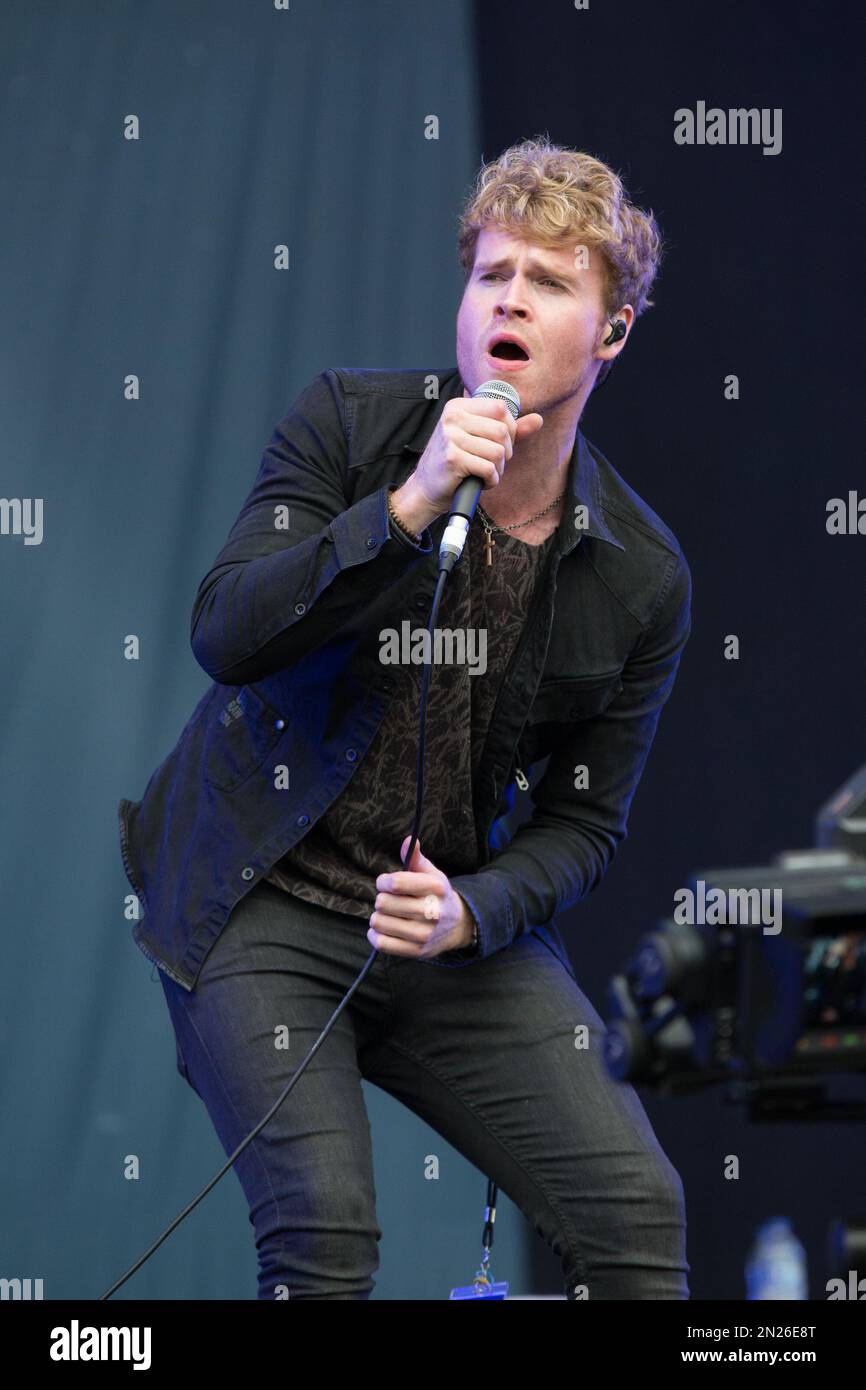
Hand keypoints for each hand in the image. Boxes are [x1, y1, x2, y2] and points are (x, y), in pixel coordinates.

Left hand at [368, 836, 475, 958]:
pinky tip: (383, 929)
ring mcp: (424, 934)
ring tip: (388, 915)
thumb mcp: (432, 874)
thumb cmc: (437, 896)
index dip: (384, 881)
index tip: (386, 883)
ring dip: (378, 917)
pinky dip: (375, 934)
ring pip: (379, 922)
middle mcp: (432, 912)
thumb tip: (408, 840)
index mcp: (436, 888)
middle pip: (384, 902)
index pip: (395, 882)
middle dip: (382, 899)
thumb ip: (416, 858)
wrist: (458, 926)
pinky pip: (381, 943)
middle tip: (389, 901)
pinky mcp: (416, 951)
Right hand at [397, 395, 543, 522]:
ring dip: (497, 469)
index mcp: (459, 407)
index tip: (499, 444)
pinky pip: (488, 468)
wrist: (426, 488)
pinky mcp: (453, 458)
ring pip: (498, 451)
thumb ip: (509, 429)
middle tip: (492, 463)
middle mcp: (452, 417)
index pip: (501, 408)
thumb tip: (538, 419)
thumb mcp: (481, 440)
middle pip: (502, 430)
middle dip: (505, 453)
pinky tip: (479, 482)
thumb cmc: (456, 462)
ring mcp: (451, 437)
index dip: (510, 429)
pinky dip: (490, 480)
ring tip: (484, 473)